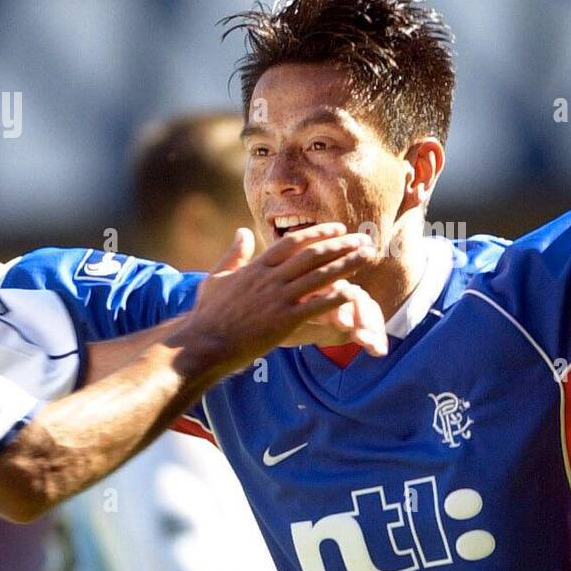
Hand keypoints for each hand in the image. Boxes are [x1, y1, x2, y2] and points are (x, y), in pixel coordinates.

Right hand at [178, 223, 382, 374]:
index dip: (318, 233)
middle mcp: (270, 278)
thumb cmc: (208, 313)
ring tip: (366, 257)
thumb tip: (243, 231)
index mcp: (256, 267)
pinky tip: (353, 291)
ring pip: (319, 277)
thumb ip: (233, 254)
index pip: (292, 242)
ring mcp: (277, 299)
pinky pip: (315, 306)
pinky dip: (335, 298)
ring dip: (346, 265)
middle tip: (363, 240)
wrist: (204, 342)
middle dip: (341, 245)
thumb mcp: (216, 277)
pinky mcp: (283, 322)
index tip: (338, 228)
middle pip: (312, 255)